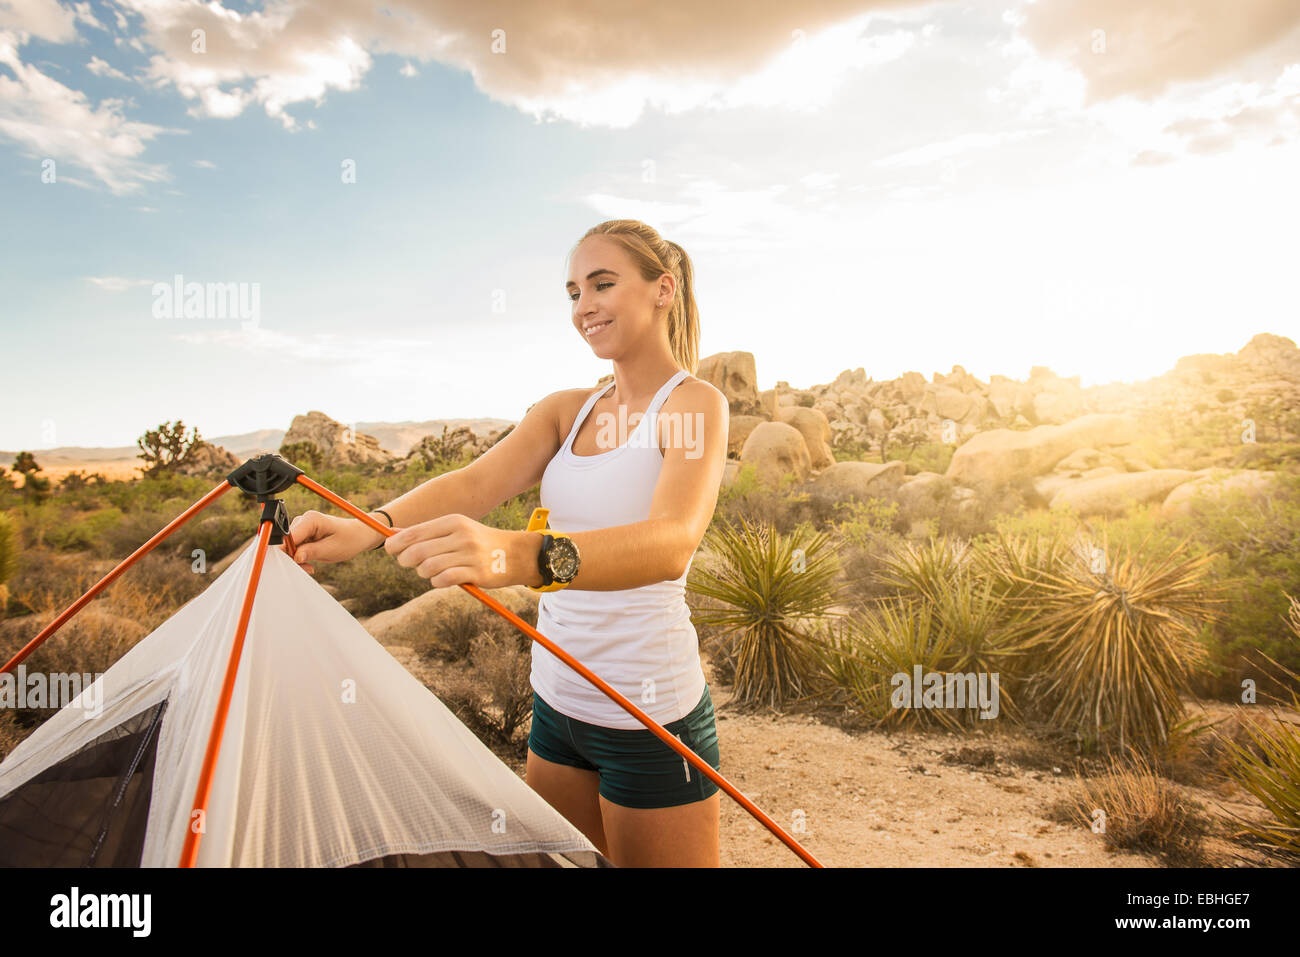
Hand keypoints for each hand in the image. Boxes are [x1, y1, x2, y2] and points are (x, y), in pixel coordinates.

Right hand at [278, 509, 385, 573]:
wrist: (358, 536)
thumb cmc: (349, 539)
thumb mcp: (332, 549)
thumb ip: (312, 552)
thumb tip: (295, 557)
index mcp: (311, 519)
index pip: (288, 537)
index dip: (287, 552)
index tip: (295, 565)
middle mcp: (303, 520)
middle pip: (285, 543)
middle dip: (293, 558)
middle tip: (308, 569)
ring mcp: (301, 527)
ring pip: (288, 548)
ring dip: (297, 560)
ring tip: (310, 567)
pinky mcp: (301, 534)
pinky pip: (293, 549)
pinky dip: (299, 558)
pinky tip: (309, 563)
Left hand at [385, 513, 532, 589]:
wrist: (516, 553)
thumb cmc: (478, 542)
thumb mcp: (456, 529)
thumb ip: (428, 533)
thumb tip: (393, 535)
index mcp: (453, 521)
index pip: (415, 532)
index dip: (396, 543)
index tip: (389, 550)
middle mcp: (461, 535)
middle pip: (418, 551)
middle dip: (406, 560)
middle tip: (409, 564)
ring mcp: (470, 554)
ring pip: (429, 567)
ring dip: (423, 572)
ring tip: (429, 572)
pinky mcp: (477, 572)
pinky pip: (444, 579)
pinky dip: (436, 582)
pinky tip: (441, 580)